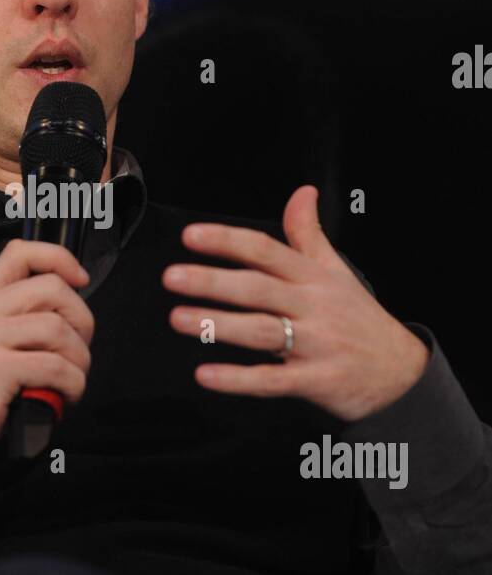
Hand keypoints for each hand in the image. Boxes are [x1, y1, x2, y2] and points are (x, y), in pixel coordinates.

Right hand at [0, 238, 93, 468]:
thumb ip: (10, 325)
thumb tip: (61, 319)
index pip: (20, 254)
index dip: (59, 258)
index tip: (79, 279)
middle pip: (52, 289)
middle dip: (81, 319)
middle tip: (78, 348)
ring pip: (59, 329)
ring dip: (79, 359)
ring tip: (70, 379)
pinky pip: (56, 367)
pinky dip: (72, 384)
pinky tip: (63, 396)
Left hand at [163, 185, 429, 422]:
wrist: (400, 373)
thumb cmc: (358, 319)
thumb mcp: (337, 271)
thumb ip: (309, 234)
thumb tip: (302, 192)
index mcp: (313, 277)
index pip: (266, 251)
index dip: (228, 241)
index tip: (192, 236)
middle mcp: (313, 306)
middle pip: (258, 288)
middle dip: (213, 281)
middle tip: (173, 277)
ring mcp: (316, 344)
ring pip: (262, 331)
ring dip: (218, 325)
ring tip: (179, 319)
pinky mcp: (315, 381)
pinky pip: (272, 380)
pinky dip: (238, 379)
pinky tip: (206, 374)